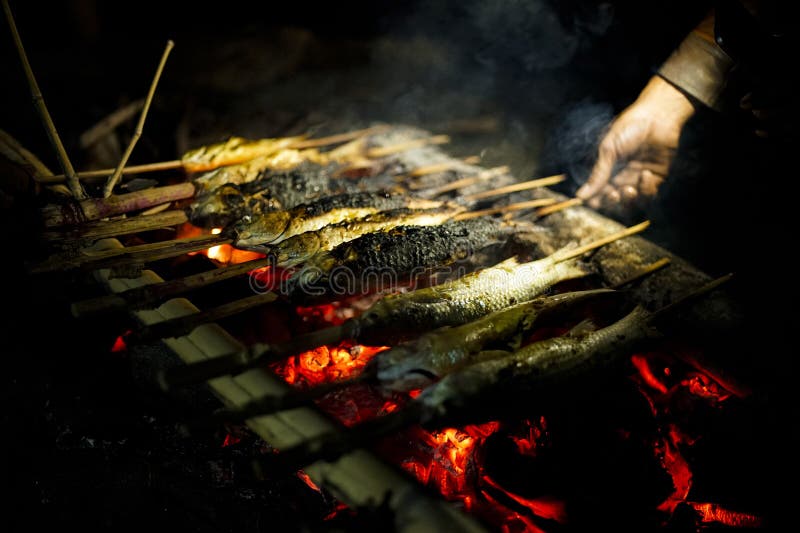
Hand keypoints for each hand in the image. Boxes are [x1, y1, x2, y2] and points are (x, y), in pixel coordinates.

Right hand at [577, 76, 695, 213]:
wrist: (658, 116)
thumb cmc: (630, 127)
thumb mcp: (609, 150)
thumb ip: (598, 174)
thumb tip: (581, 195)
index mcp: (607, 169)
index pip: (598, 192)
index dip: (595, 200)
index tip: (593, 203)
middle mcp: (621, 176)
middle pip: (614, 201)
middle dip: (612, 202)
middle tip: (613, 194)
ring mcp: (638, 178)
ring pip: (632, 202)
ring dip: (629, 199)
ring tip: (629, 189)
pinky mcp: (656, 178)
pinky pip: (650, 194)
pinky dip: (646, 189)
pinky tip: (645, 174)